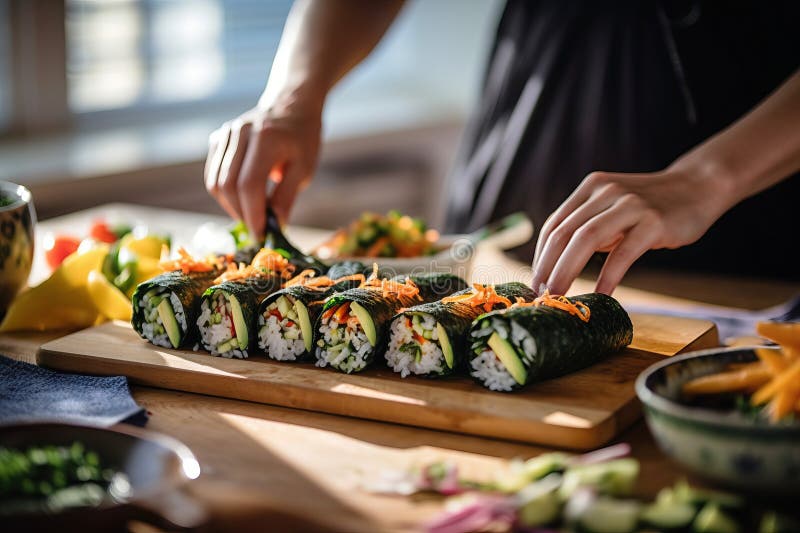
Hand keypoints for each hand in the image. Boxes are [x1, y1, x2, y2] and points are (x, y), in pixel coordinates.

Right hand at [204, 96, 321, 237]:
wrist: (291, 104)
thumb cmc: (302, 137)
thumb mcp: (304, 168)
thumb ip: (287, 197)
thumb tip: (275, 226)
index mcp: (265, 138)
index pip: (249, 185)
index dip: (253, 214)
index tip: (262, 234)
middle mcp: (239, 133)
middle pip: (227, 185)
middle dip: (241, 214)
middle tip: (258, 228)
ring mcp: (225, 134)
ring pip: (215, 182)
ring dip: (231, 206)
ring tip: (252, 213)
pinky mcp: (217, 139)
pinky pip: (213, 174)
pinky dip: (225, 193)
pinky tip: (244, 198)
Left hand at [531, 165, 732, 294]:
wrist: (697, 187)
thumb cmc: (650, 206)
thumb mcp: (613, 208)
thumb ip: (589, 227)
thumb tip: (557, 265)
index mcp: (591, 188)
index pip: (555, 225)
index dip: (541, 256)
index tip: (535, 281)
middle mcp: (606, 192)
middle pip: (564, 233)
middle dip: (547, 267)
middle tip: (541, 294)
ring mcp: (630, 205)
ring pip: (586, 240)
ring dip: (567, 271)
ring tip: (559, 296)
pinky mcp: (654, 222)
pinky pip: (623, 254)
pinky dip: (608, 278)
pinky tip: (601, 296)